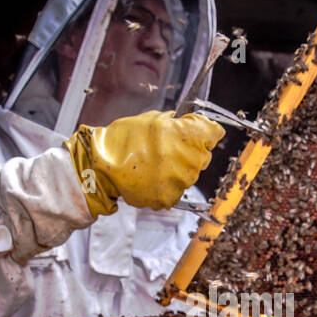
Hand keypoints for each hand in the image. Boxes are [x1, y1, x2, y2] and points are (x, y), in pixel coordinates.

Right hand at [65, 110, 224, 216]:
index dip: (204, 132)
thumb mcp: (154, 119)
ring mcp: (181, 181)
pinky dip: (166, 185)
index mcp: (187, 136)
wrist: (102, 167)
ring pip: (189, 175)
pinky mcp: (171, 197)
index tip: (197, 132)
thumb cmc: (124, 139)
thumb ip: (179, 123)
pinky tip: (151, 177)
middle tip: (165, 149)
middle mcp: (189, 160)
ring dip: (177, 170)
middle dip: (188, 152)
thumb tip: (193, 124)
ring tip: (154, 164)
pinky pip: (176, 190)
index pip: (214, 133)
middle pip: (202, 156)